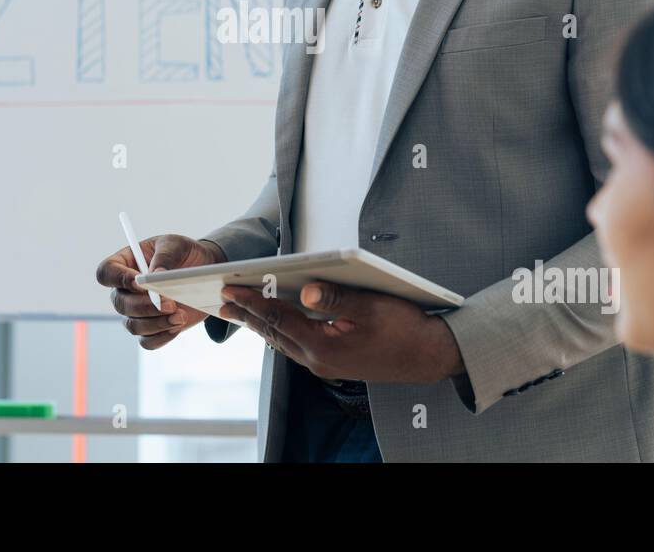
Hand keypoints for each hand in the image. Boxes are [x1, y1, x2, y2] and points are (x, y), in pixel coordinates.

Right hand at [96, 235, 225, 349]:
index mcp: (124, 264)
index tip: (139, 281)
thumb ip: (165, 256)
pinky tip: (177, 325)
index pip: (106, 273)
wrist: (202, 269)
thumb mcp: (175, 245)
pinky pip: (147, 341)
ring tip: (180, 316)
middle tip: (169, 303)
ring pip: (133, 325)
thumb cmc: (182, 253)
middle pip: (120, 303)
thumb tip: (155, 275)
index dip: (118, 279)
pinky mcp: (152, 328)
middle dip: (145, 306)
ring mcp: (136, 312)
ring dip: (156, 323)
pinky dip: (162, 337)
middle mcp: (124, 290)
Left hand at [219, 280, 463, 383]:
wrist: (430, 357)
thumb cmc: (406, 328)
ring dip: (262, 325)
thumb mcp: (372, 306)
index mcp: (324, 346)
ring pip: (283, 342)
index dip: (252, 301)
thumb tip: (306, 290)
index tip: (229, 288)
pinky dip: (281, 331)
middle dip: (248, 315)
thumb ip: (337, 297)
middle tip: (223, 299)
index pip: (278, 319)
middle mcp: (319, 360)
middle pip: (274, 333)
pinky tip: (277, 323)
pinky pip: (297, 346)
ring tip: (242, 310)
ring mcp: (325, 365)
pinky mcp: (333, 363)